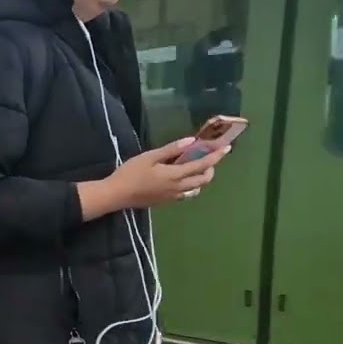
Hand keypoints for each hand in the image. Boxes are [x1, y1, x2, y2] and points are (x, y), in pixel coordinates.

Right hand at [105, 136, 230, 209]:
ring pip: (196, 189)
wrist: (117, 195)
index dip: (215, 156)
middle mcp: (178, 188)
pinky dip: (190, 186)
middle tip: (207, 158)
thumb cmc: (130, 173)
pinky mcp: (166, 202)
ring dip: (200, 179)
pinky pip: (185, 195)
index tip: (226, 149)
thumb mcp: (149, 157)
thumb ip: (171, 150)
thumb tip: (191, 141)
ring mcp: (173, 197)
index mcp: (175, 175)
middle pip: (203, 180)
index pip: (202, 165)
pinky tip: (180, 180)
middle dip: (210, 169)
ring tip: (195, 169)